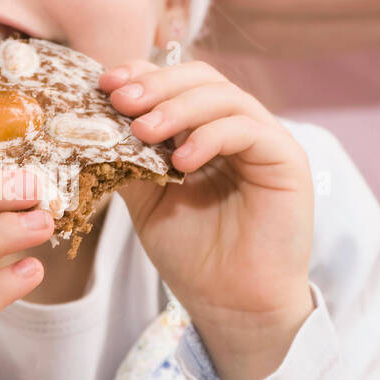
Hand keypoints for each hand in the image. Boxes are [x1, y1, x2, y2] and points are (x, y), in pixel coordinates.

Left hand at [99, 58, 314, 379]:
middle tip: (121, 102)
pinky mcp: (286, 159)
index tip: (105, 85)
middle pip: (201, 78)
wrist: (229, 303)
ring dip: (177, 108)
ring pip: (224, 97)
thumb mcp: (146, 199)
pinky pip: (248, 129)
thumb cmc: (192, 255)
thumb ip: (127, 159)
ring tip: (143, 131)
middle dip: (156, 86)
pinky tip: (181, 161)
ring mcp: (264, 140)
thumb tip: (92, 125)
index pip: (176, 83)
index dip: (142, 76)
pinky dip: (210, 136)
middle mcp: (237, 127)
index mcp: (204, 131)